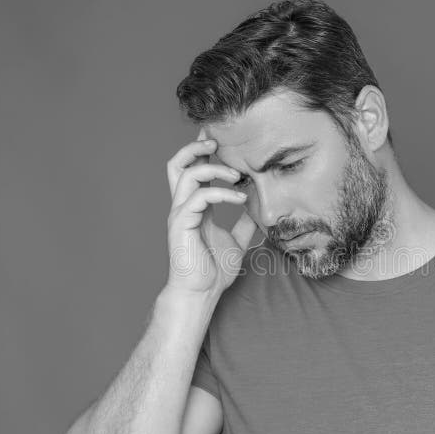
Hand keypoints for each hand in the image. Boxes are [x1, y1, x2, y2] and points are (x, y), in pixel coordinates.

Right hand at [164, 130, 256, 296]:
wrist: (201, 294)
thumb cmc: (213, 271)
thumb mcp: (237, 241)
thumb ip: (244, 224)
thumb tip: (258, 211)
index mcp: (194, 207)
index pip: (194, 170)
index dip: (203, 152)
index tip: (223, 139)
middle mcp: (183, 206)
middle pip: (177, 164)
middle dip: (195, 147)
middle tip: (217, 141)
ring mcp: (180, 214)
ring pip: (186, 174)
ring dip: (213, 167)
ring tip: (238, 174)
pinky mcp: (181, 224)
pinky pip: (198, 197)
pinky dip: (221, 192)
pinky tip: (240, 198)